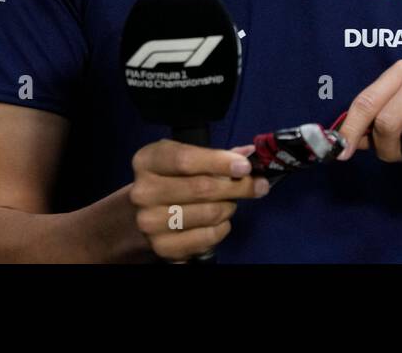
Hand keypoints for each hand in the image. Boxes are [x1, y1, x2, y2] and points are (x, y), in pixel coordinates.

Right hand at [129, 139, 269, 260]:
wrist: (146, 213)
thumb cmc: (173, 179)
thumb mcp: (187, 158)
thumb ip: (218, 155)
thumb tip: (248, 154)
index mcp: (148, 161)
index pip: (185, 160)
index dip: (218, 162)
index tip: (245, 167)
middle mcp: (143, 192)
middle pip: (201, 188)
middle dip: (237, 186)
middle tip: (258, 185)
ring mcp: (150, 222)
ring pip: (208, 213)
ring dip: (229, 207)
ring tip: (229, 203)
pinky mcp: (163, 247)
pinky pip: (207, 237)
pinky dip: (222, 228)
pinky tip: (219, 221)